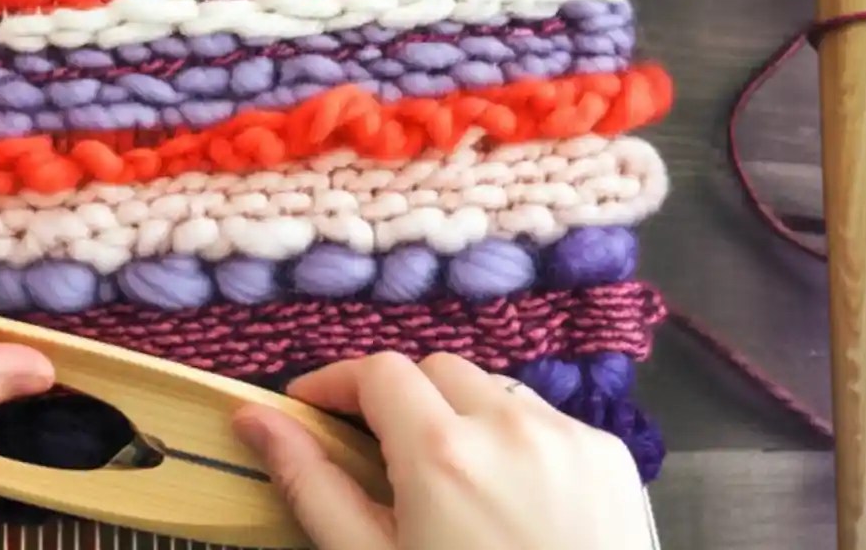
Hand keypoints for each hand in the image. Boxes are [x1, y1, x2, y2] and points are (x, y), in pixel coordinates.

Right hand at [233, 352, 652, 549]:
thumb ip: (312, 485)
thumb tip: (254, 419)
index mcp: (443, 452)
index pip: (379, 371)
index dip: (337, 382)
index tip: (311, 407)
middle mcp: (510, 424)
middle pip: (436, 369)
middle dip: (399, 398)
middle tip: (379, 452)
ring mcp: (569, 435)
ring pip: (494, 389)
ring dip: (459, 415)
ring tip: (450, 481)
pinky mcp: (611, 455)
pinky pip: (546, 419)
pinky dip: (514, 439)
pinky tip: (511, 497)